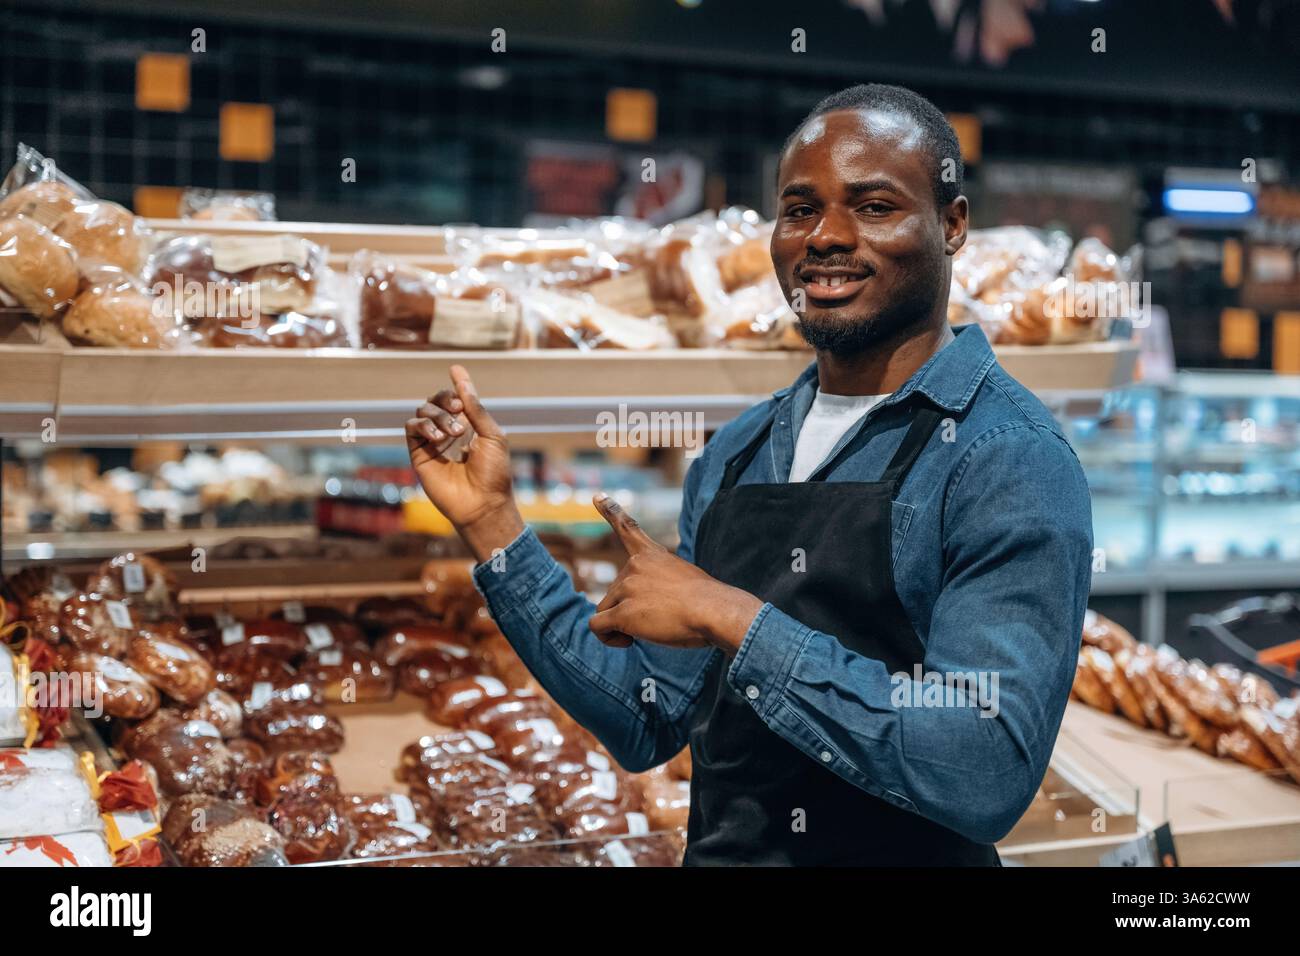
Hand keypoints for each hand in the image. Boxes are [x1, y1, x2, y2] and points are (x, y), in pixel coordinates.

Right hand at [405, 365, 522, 562]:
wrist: (483, 503)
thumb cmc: (493, 472)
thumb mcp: (491, 434)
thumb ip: (475, 406)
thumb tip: (459, 375)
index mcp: (469, 427)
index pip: (456, 398)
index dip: (456, 387)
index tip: (457, 376)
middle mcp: (449, 433)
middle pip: (436, 400)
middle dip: (446, 398)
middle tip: (459, 409)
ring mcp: (433, 443)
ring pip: (422, 411)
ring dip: (438, 416)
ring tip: (455, 434)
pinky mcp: (419, 454)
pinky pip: (411, 427)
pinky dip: (424, 426)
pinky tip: (440, 439)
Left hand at [588, 494, 762, 653]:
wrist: (714, 611)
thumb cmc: (708, 602)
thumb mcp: (686, 579)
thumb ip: (662, 584)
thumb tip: (648, 606)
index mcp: (652, 555)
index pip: (628, 527)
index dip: (611, 511)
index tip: (597, 496)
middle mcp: (635, 566)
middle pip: (614, 592)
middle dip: (628, 609)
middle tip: (656, 620)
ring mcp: (627, 587)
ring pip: (605, 610)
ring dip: (618, 625)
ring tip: (647, 631)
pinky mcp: (623, 611)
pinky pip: (598, 626)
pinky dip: (608, 637)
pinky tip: (629, 640)